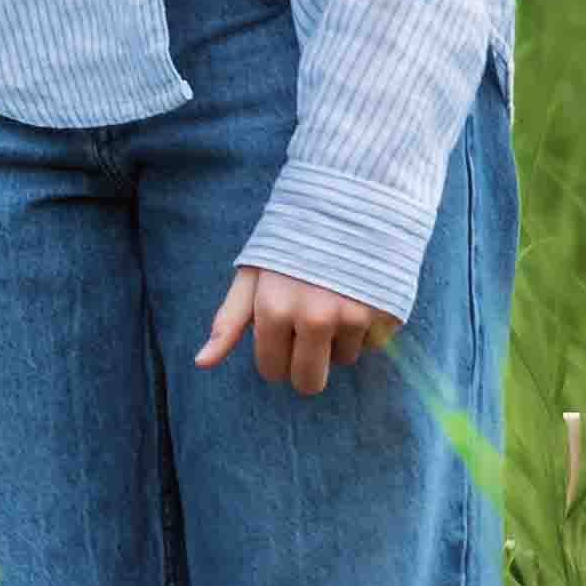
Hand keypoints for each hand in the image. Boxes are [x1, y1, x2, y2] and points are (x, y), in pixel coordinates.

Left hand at [195, 264, 396, 395]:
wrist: (347, 203)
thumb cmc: (290, 244)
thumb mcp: (252, 275)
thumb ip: (228, 322)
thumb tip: (202, 363)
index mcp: (273, 310)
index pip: (272, 371)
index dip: (274, 357)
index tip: (280, 336)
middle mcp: (313, 318)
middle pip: (309, 382)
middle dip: (305, 366)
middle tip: (306, 332)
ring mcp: (352, 318)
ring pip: (342, 361)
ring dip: (337, 339)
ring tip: (334, 297)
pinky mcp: (384, 315)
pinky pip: (371, 345)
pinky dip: (364, 327)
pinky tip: (357, 294)